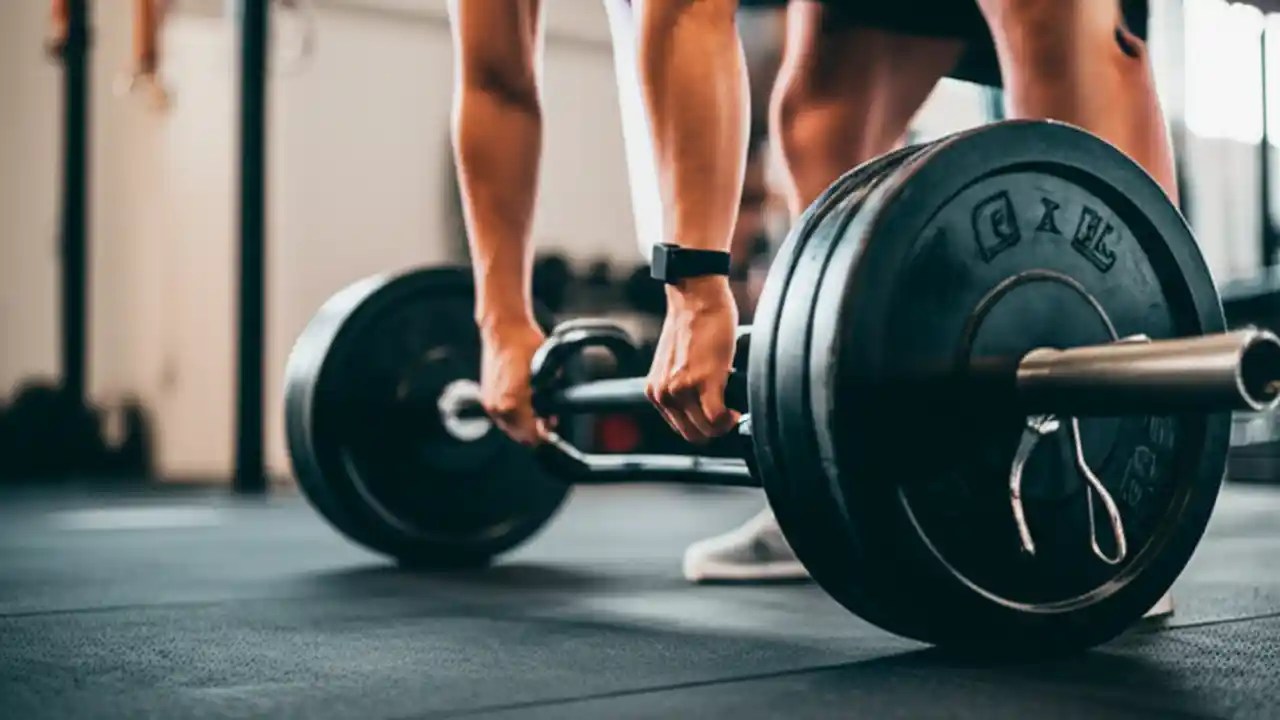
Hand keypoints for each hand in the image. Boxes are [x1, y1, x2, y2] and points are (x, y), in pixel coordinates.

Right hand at [478, 317, 546, 445]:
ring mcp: (490, 402)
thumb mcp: (546, 371)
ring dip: (524, 424)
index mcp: (512, 403)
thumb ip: (550, 395)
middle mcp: (497, 406)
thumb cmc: (525, 344)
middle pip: (519, 436)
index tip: (552, 430)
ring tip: (539, 412)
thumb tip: (554, 412)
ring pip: (510, 427)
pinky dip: (514, 416)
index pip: (530, 435)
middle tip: (549, 420)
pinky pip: (502, 416)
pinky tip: (525, 405)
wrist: (503, 328)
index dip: (544, 435)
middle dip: (535, 431)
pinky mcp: (486, 395)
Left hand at [646, 277, 739, 443]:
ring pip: (707, 430)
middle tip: (728, 415)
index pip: (681, 428)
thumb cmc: (694, 323)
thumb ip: (683, 387)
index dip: (702, 426)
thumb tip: (705, 406)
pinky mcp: (702, 381)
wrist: (696, 298)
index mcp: (656, 391)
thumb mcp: (677, 364)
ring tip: (733, 408)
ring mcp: (681, 389)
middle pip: (694, 435)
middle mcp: (664, 394)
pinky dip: (729, 419)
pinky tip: (735, 408)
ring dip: (724, 424)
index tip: (717, 417)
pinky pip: (718, 418)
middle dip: (714, 430)